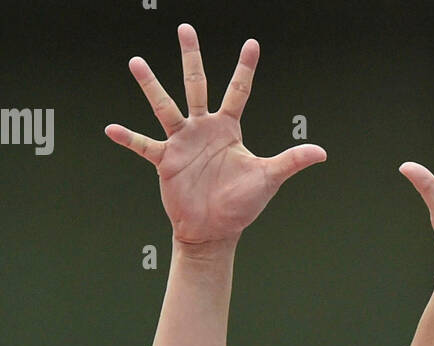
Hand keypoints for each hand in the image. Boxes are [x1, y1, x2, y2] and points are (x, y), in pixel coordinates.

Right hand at [105, 23, 325, 245]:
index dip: (245, 68)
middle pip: (197, 85)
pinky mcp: (165, 161)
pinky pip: (144, 145)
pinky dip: (128, 138)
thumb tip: (322, 152)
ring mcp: (182, 142)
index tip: (252, 43)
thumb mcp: (269, 179)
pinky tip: (111, 129)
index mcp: (228, 129)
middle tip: (186, 28)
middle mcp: (203, 129)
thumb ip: (292, 161)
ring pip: (165, 106)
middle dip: (193, 57)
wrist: (215, 230)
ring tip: (137, 62)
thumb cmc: (241, 204)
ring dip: (151, 86)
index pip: (238, 92)